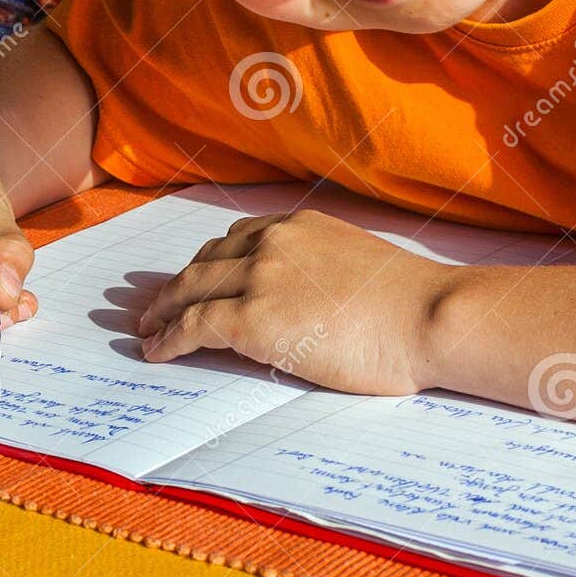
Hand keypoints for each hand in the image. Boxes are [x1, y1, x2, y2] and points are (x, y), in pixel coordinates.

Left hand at [137, 208, 450, 394]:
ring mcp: (262, 277)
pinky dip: (169, 338)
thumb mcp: (359, 266)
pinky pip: (194, 326)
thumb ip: (322, 270)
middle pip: (207, 261)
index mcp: (301, 225)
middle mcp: (274, 242)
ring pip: (192, 289)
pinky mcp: (254, 319)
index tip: (197, 276)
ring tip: (147, 328)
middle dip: (177, 283)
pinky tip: (157, 351)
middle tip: (156, 304)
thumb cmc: (411, 304)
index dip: (211, 260)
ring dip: (164, 309)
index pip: (239, 238)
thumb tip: (310, 300)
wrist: (427, 316)